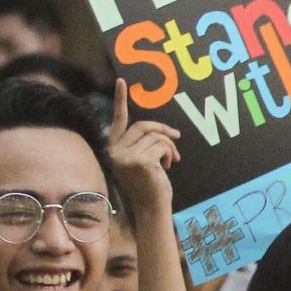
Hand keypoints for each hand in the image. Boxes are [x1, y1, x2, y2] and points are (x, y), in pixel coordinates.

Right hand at [108, 79, 181, 218]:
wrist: (151, 208)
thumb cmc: (149, 185)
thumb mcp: (143, 160)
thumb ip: (144, 143)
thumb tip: (163, 130)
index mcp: (113, 149)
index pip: (118, 121)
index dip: (120, 100)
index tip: (122, 81)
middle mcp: (114, 151)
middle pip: (143, 125)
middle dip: (163, 129)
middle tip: (177, 136)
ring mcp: (125, 156)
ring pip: (155, 136)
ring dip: (169, 146)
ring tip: (171, 161)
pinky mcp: (139, 161)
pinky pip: (162, 146)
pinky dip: (170, 154)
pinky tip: (167, 167)